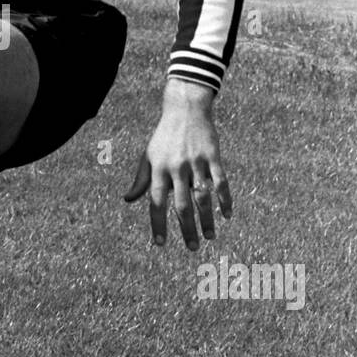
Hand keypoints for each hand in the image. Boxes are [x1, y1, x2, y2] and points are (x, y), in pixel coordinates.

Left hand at [124, 80, 231, 249]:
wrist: (185, 109)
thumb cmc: (164, 137)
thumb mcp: (148, 156)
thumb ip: (141, 180)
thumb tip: (128, 200)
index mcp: (158, 169)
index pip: (156, 203)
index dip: (158, 224)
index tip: (160, 243)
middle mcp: (177, 168)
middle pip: (182, 205)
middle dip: (187, 229)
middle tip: (193, 248)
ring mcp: (196, 162)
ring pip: (203, 197)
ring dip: (208, 220)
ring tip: (210, 237)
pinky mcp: (213, 157)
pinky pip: (221, 182)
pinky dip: (225, 200)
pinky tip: (227, 215)